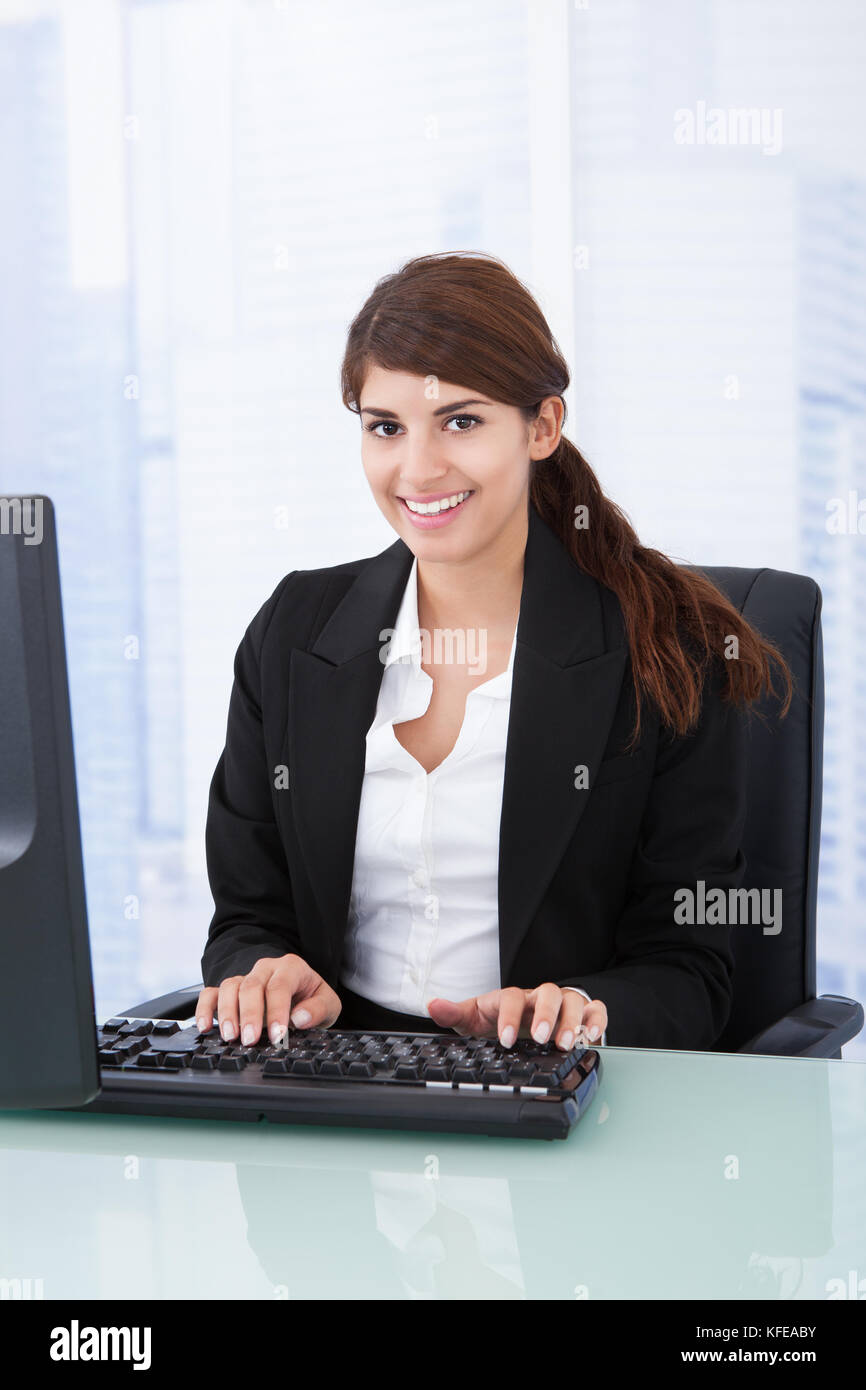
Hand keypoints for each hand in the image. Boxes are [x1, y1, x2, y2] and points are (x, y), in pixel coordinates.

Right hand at [195, 954, 341, 1045]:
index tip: (277, 1036)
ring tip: (230, 1036)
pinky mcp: (229, 990)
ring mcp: (245, 978)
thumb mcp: (328, 1004)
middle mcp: (265, 969)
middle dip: (249, 1014)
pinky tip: (204, 1027)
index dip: (277, 1011)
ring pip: (229, 987)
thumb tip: (300, 1017)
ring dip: (227, 1013)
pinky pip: (211, 993)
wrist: (300, 994)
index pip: (279, 986)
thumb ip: (318, 1009)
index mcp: (291, 968)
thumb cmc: (312, 1000)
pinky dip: (204, 1008)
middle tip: (249, 1039)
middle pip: (251, 986)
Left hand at [426, 984, 606, 1050]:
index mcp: (512, 997)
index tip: (506, 1040)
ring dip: (572, 1021)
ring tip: (566, 1045)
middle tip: (541, 1038)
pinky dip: (597, 1021)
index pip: (511, 997)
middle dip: (546, 1015)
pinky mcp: (582, 1013)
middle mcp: (539, 997)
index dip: (510, 1017)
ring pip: (573, 1001)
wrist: (524, 1021)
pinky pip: (596, 1010)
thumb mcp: (473, 1018)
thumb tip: (432, 1004)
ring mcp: (563, 1004)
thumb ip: (454, 1013)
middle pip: (548, 993)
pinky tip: (593, 1038)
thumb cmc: (498, 1019)